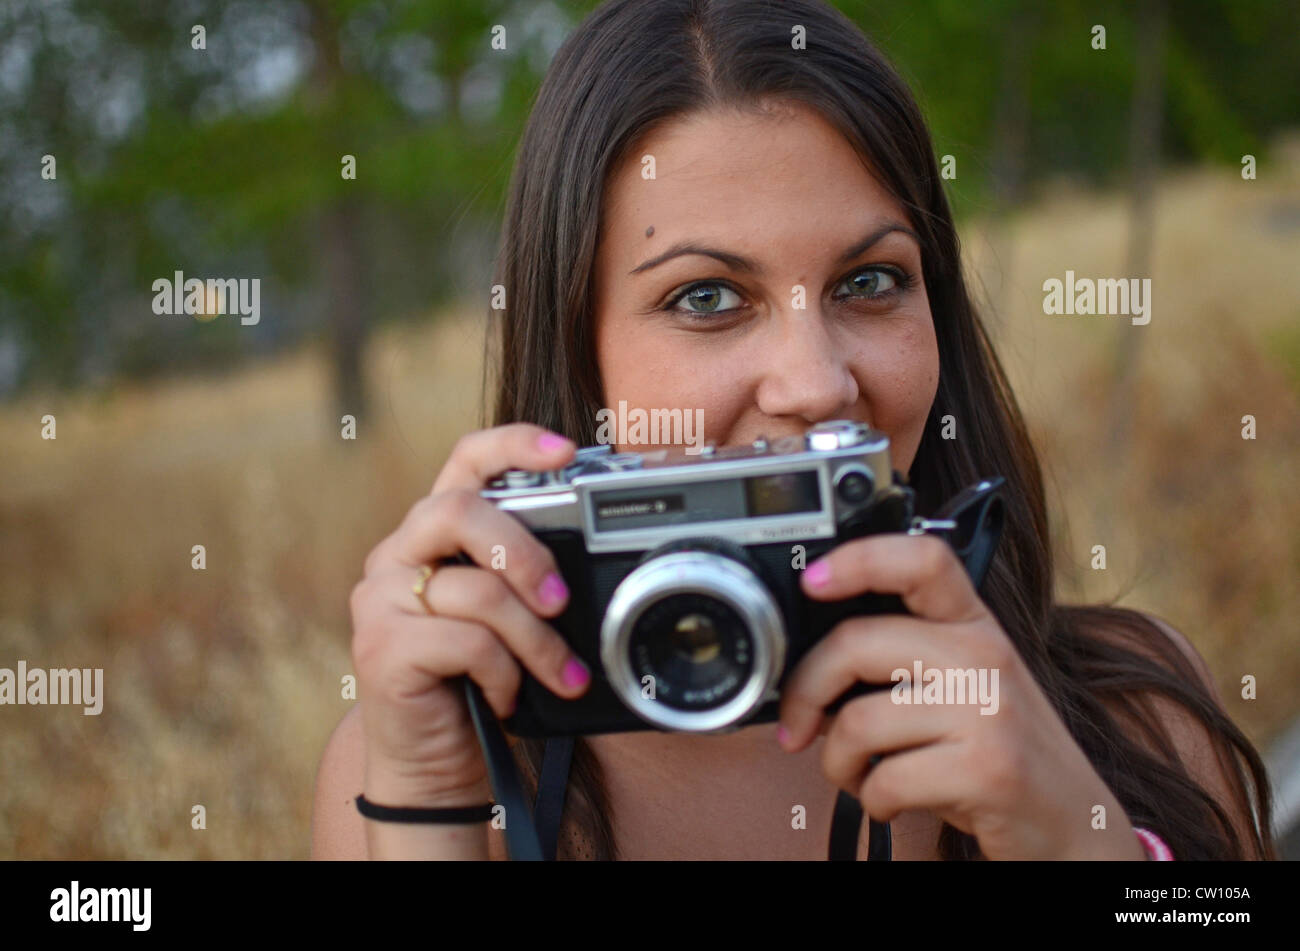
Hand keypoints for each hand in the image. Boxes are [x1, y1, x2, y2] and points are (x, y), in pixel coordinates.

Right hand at [349, 423, 593, 805]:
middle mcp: (397, 555)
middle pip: (458, 510)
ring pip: (477, 590)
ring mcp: (381, 600)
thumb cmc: (479, 684)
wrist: (433, 766)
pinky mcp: (381, 647)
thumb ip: (526, 580)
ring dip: (536, 640)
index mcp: (432, 535)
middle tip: (560, 599)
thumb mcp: (508, 620)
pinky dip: (505, 676)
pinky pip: (467, 643)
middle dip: (524, 552)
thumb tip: (592, 564)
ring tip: (561, 674)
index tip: (565, 451)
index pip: (464, 461)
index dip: (512, 444)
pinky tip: (506, 698)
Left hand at [777, 533, 1146, 859]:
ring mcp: (989, 711)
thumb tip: (810, 662)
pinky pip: (884, 780)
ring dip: (836, 761)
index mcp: (974, 624)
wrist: (1075, 822)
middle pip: (856, 643)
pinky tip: (888, 800)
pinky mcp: (987, 770)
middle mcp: (984, 656)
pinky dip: (870, 800)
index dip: (860, 558)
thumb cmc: (1000, 751)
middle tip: (798, 723)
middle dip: (805, 690)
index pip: (923, 559)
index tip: (814, 581)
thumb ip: (904, 658)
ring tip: (855, 773)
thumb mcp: (965, 686)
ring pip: (858, 721)